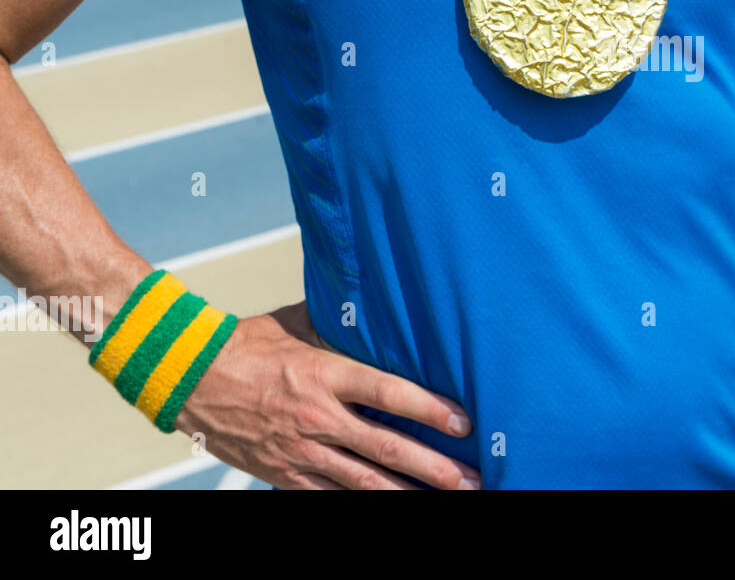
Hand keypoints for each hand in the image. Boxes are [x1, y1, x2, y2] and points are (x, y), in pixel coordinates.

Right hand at [174, 302, 479, 488]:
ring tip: (447, 497)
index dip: (431, 410)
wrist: (185, 378)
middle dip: (435, 467)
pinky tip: (392, 503)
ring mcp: (300, 451)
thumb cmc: (246, 345)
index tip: (464, 422)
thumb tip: (380, 310)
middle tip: (470, 479)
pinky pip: (332, 495)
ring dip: (409, 492)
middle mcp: (317, 417)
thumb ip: (342, 326)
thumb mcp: (299, 324)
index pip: (390, 394)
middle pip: (387, 448)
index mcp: (325, 374)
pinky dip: (364, 501)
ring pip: (365, 482)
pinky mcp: (285, 473)